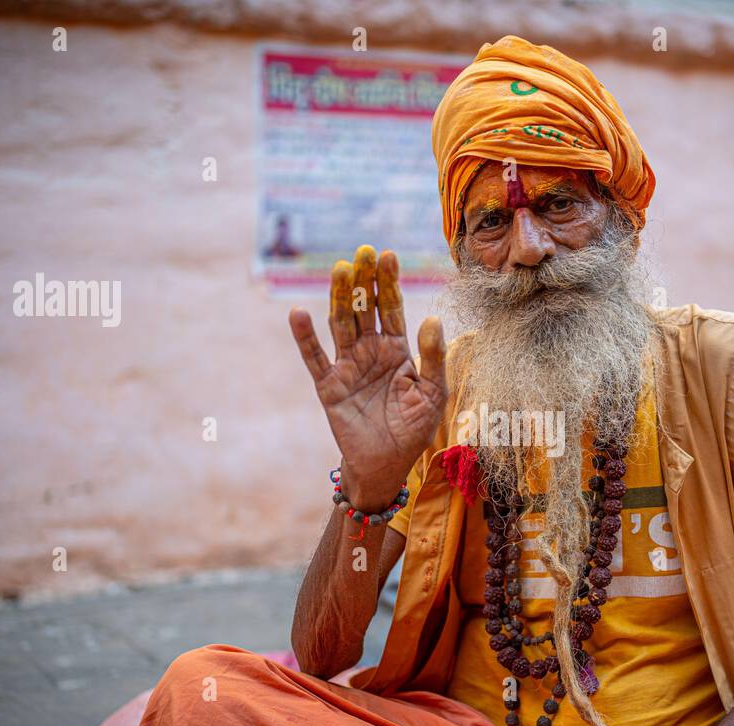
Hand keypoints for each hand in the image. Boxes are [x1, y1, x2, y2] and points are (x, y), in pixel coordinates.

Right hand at [288, 246, 446, 510]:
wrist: (388, 465)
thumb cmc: (413, 429)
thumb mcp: (434, 393)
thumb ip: (433, 357)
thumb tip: (431, 317)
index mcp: (397, 350)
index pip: (392, 309)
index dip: (389, 283)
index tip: (388, 255)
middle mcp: (370, 351)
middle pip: (364, 309)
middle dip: (364, 281)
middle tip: (363, 252)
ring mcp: (347, 366)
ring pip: (341, 324)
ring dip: (340, 298)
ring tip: (340, 269)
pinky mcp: (329, 386)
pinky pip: (315, 358)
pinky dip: (305, 337)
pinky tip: (299, 313)